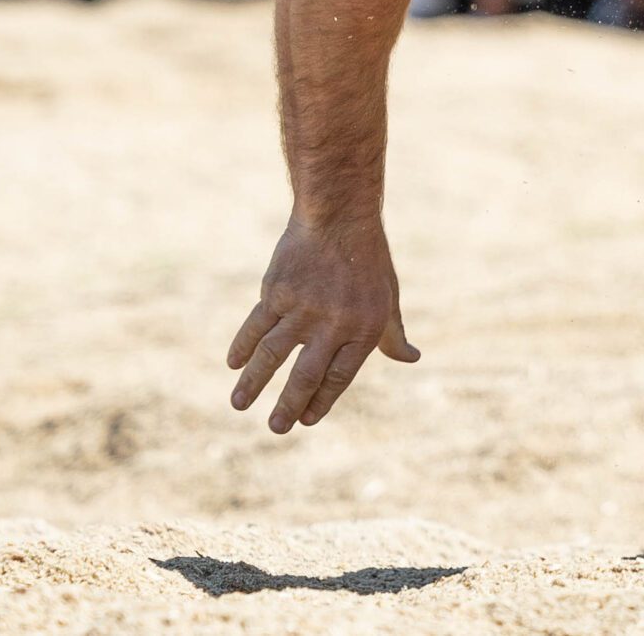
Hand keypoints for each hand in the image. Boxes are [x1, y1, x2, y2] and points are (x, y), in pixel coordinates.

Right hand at [227, 216, 418, 433]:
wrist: (340, 215)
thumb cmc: (368, 260)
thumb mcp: (387, 297)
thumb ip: (391, 333)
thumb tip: (410, 358)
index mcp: (363, 328)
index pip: (340, 376)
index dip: (322, 399)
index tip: (306, 420)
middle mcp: (333, 322)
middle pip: (306, 374)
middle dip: (289, 404)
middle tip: (276, 428)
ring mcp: (302, 307)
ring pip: (273, 354)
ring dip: (253, 382)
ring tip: (239, 405)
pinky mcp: (277, 291)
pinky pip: (256, 325)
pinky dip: (242, 346)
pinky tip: (233, 364)